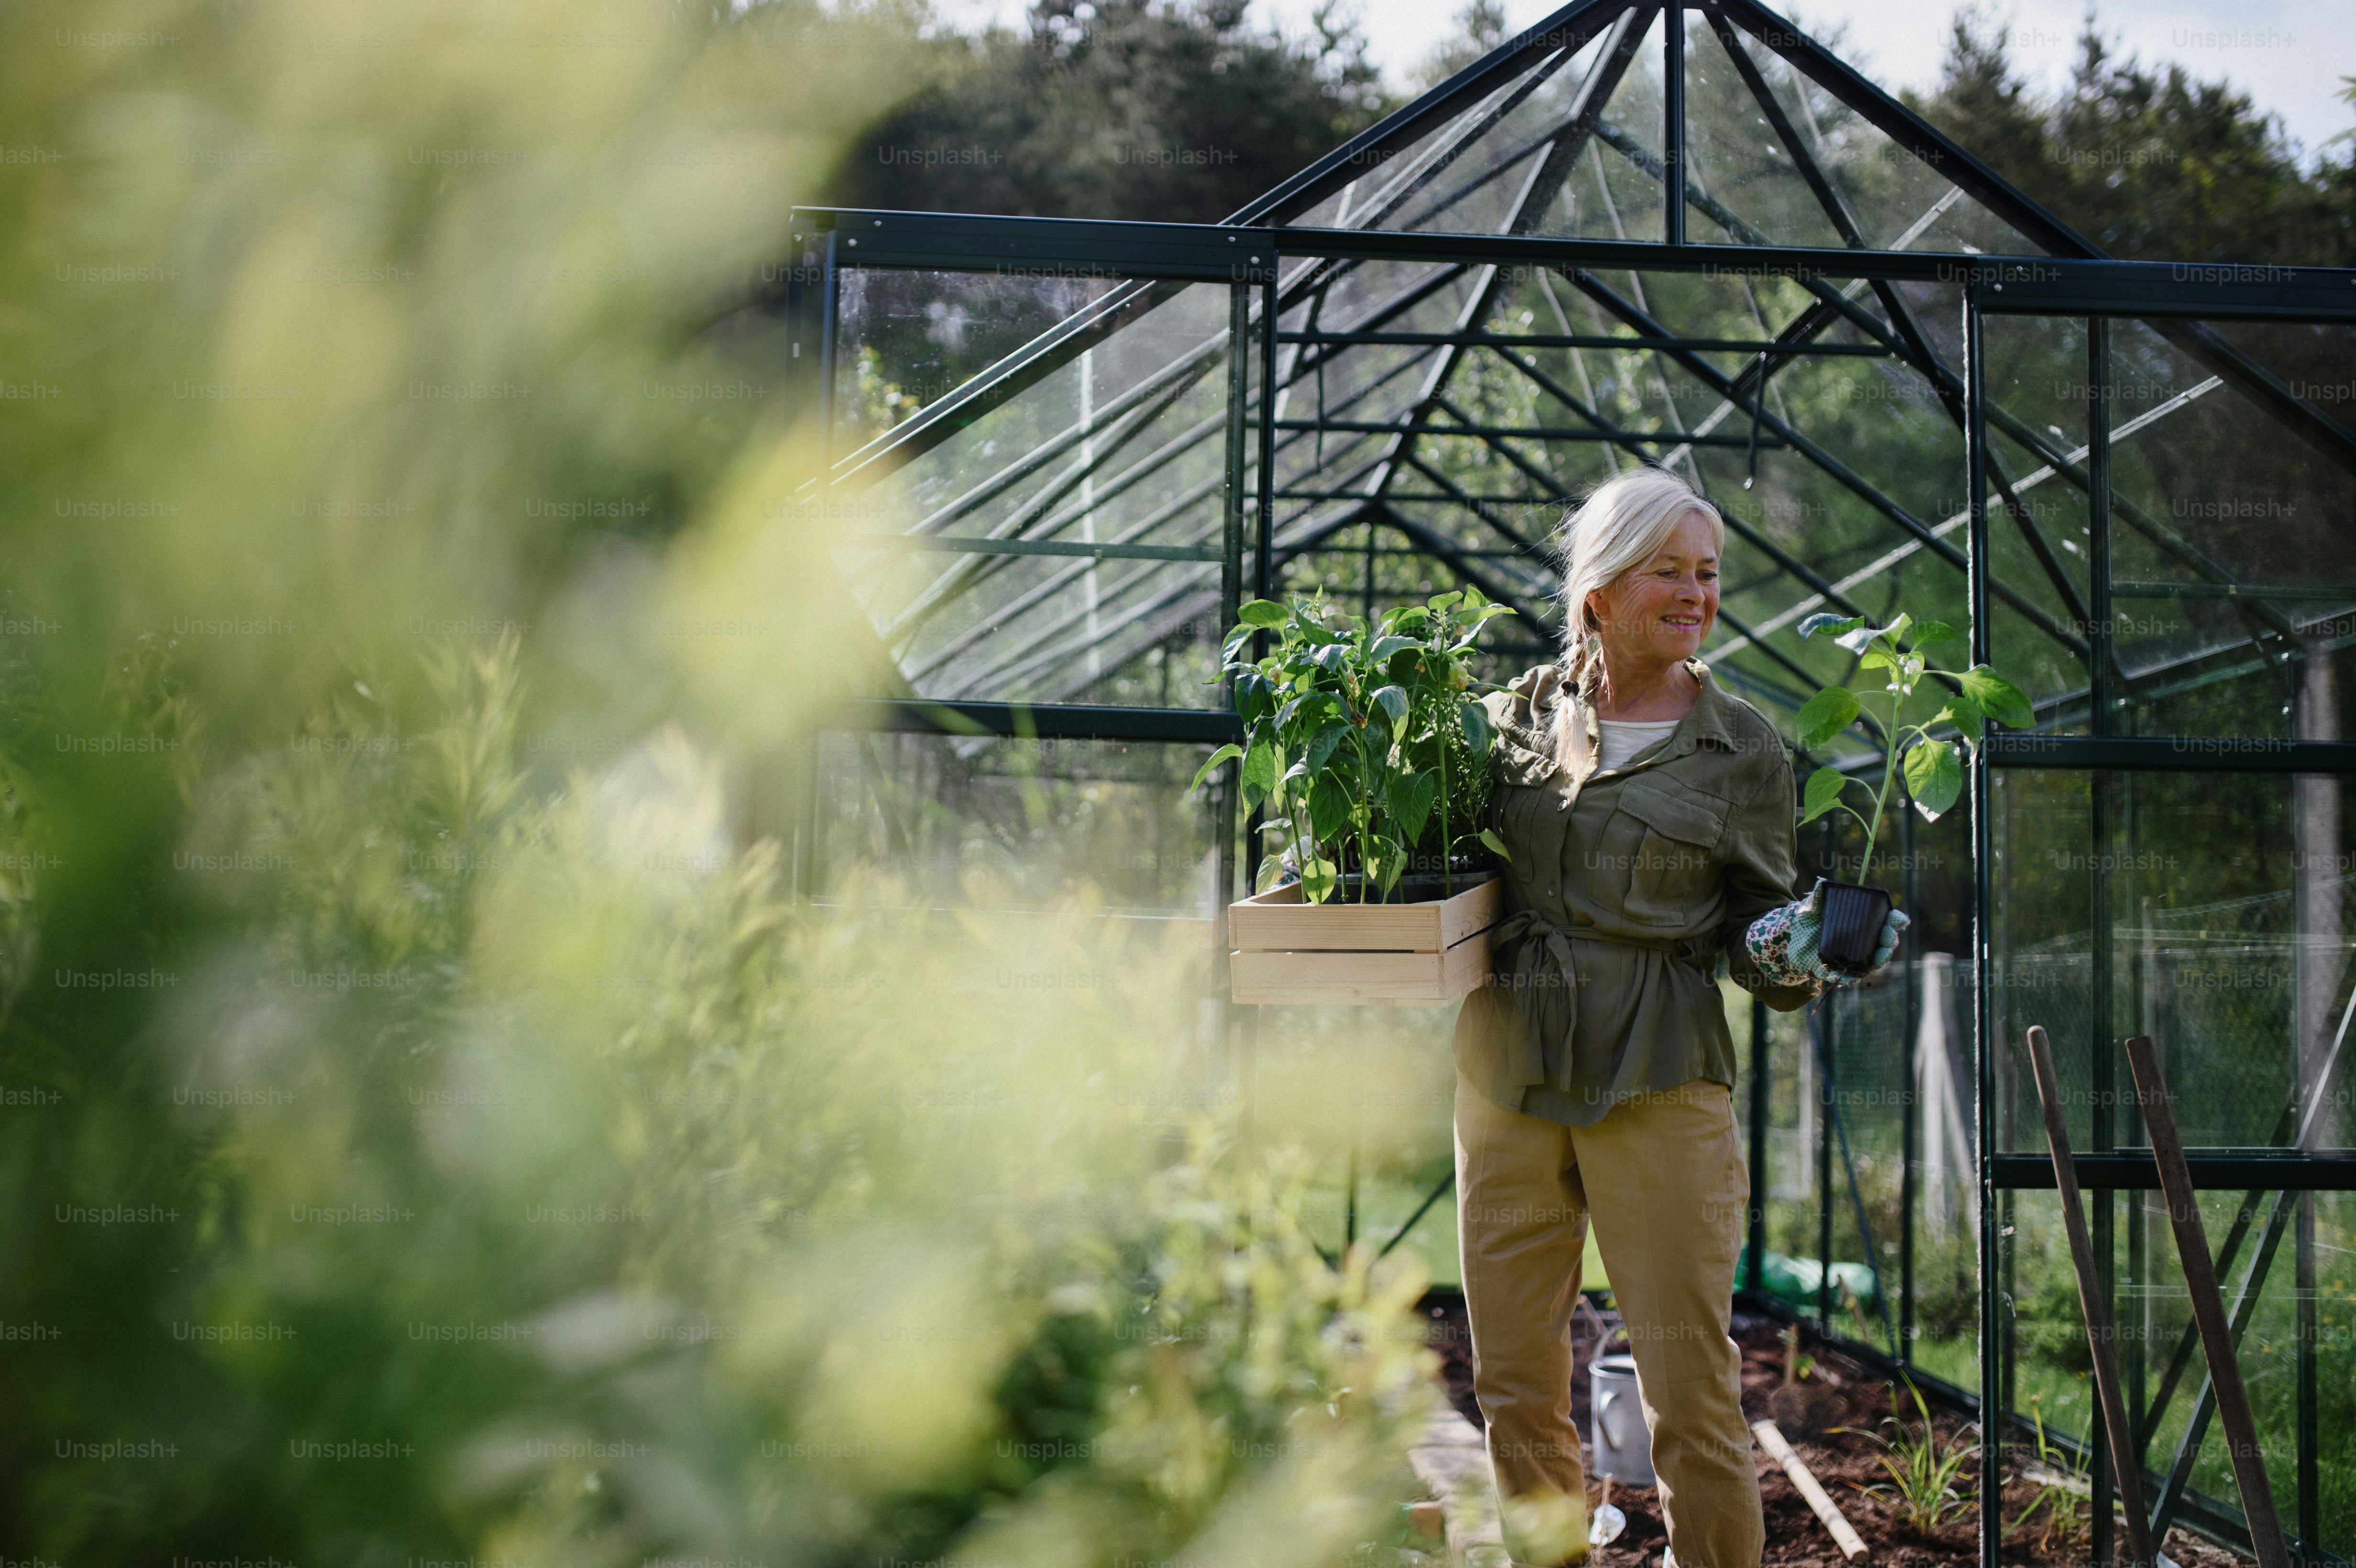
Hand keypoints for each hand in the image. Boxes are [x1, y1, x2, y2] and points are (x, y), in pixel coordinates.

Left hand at [1745, 896, 1909, 988]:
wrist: (1789, 942)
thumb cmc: (1806, 920)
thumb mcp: (1811, 907)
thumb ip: (1817, 896)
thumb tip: (1821, 883)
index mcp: (1863, 921)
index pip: (1887, 920)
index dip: (1896, 920)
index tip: (1899, 920)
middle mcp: (1864, 939)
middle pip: (1886, 941)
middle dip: (1891, 940)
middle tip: (1888, 938)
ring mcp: (1856, 955)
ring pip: (1876, 959)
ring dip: (1882, 958)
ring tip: (1882, 955)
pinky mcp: (1844, 969)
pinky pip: (1854, 975)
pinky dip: (1856, 975)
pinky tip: (1858, 973)